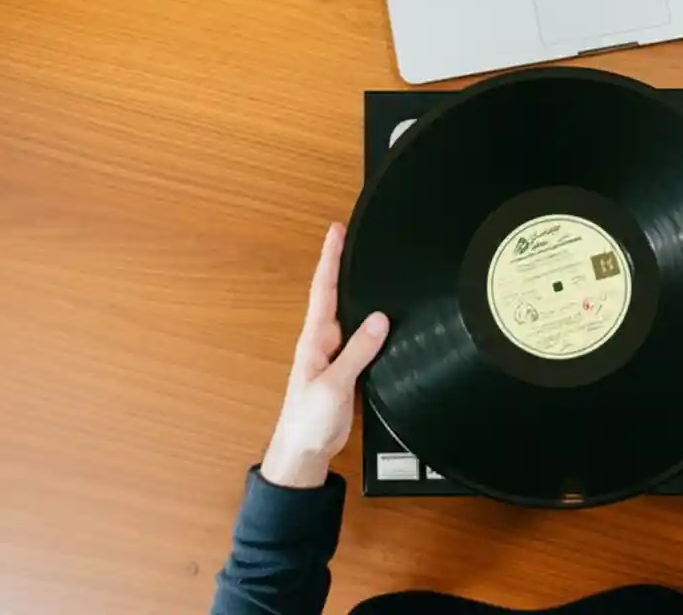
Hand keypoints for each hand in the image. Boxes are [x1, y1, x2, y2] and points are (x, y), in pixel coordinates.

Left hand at [260, 223, 389, 488]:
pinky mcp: (344, 369)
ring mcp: (333, 354)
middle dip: (339, 264)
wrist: (303, 451)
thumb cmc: (309, 420)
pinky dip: (367, 321)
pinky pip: (358, 337)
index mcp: (315, 338)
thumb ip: (357, 351)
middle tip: (349, 235)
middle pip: (333, 294)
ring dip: (351, 289)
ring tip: (362, 264)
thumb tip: (379, 318)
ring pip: (347, 314)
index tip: (336, 230)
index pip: (323, 289)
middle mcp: (323, 340)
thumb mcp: (335, 384)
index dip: (330, 258)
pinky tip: (377, 316)